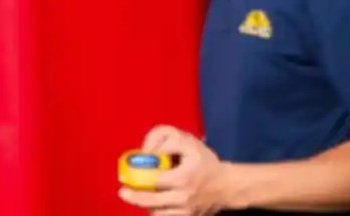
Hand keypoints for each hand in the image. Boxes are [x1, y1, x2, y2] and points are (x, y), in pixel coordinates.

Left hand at [118, 126, 232, 215]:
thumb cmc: (205, 162)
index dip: (140, 176)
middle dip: (135, 197)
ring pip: (158, 214)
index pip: (155, 180)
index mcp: (183, 179)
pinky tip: (152, 205)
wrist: (227, 186)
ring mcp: (186, 213)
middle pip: (152, 203)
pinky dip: (157, 213)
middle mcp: (184, 199)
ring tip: (140, 197)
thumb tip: (147, 152)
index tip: (127, 173)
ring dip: (146, 206)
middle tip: (123, 192)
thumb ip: (166, 140)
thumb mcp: (188, 142)